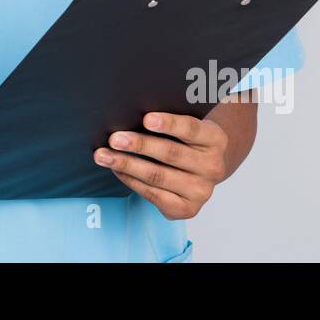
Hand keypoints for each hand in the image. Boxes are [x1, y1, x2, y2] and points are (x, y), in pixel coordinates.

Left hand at [93, 111, 229, 219]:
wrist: (205, 169)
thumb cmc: (188, 140)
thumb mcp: (189, 126)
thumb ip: (172, 119)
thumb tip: (132, 111)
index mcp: (216, 139)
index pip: (191, 129)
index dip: (169, 123)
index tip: (146, 118)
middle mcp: (213, 167)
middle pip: (170, 154)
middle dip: (139, 145)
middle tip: (114, 139)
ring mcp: (201, 191)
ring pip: (158, 176)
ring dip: (127, 164)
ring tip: (104, 155)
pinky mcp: (187, 209)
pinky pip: (153, 194)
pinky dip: (131, 180)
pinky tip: (117, 170)